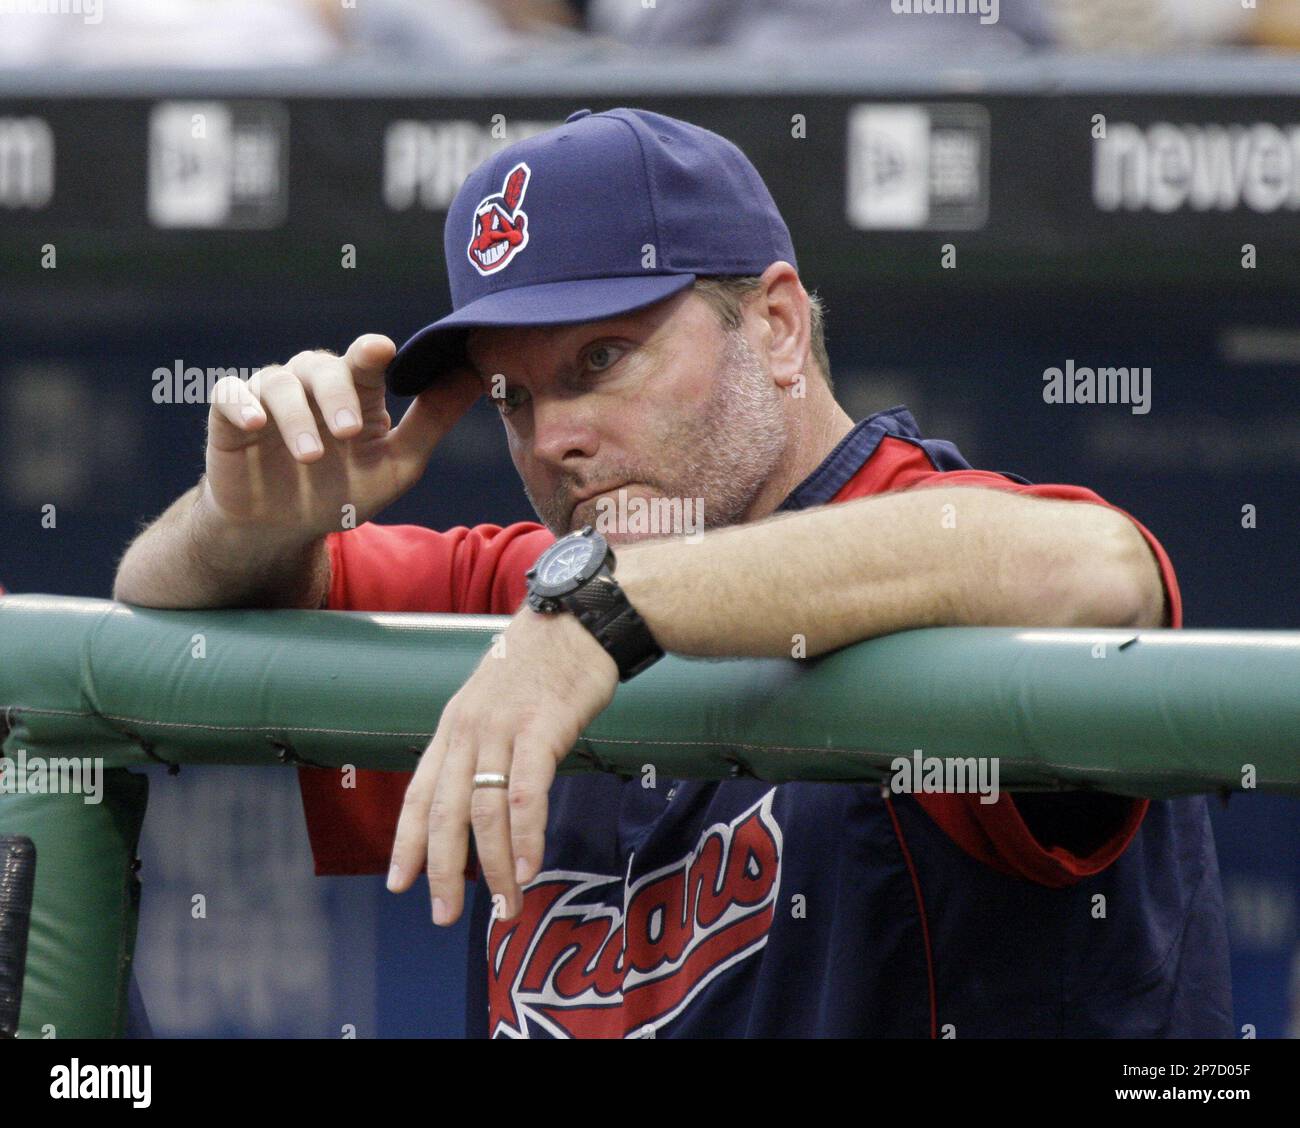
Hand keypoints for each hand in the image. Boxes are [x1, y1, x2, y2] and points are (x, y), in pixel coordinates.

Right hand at [202, 334, 480, 539]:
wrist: (284, 529)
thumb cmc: (344, 491)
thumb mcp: (398, 463)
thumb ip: (433, 420)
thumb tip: (480, 375)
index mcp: (354, 391)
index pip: (364, 361)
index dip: (371, 352)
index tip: (382, 350)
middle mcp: (312, 385)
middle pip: (321, 367)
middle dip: (336, 396)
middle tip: (350, 434)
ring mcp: (269, 397)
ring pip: (278, 381)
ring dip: (296, 416)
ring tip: (310, 456)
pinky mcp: (230, 416)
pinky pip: (228, 395)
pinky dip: (241, 405)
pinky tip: (254, 425)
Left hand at [387, 606, 619, 924]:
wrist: (578, 620)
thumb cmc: (543, 663)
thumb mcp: (493, 700)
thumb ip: (483, 744)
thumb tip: (481, 792)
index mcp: (453, 726)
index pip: (420, 793)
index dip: (407, 841)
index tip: (399, 883)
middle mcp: (468, 730)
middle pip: (445, 812)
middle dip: (440, 870)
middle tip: (442, 916)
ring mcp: (503, 729)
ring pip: (484, 811)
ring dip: (493, 866)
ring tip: (504, 905)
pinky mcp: (541, 729)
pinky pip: (526, 793)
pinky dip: (526, 836)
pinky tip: (529, 867)